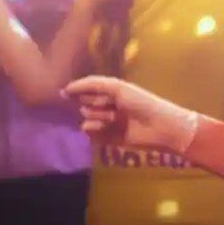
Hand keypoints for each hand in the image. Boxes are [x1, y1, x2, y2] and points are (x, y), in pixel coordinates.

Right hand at [63, 76, 197, 152]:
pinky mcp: (109, 139)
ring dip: (97, 117)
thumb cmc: (141, 103)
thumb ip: (93, 85)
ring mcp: (109, 123)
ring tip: (113, 118)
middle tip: (107, 105)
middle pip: (87, 104)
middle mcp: (110, 106)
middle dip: (91, 103)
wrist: (159, 127)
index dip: (78, 90)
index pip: (89, 89)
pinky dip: (95, 131)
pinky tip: (105, 129)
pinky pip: (92, 135)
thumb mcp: (118, 88)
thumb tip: (66, 88)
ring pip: (88, 119)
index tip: (64, 93)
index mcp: (114, 92)